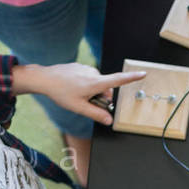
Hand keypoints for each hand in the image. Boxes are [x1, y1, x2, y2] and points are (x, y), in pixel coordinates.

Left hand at [17, 63, 145, 125]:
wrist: (45, 78)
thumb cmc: (61, 93)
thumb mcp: (79, 108)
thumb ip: (96, 114)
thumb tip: (109, 121)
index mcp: (96, 83)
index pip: (118, 80)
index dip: (132, 77)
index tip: (143, 73)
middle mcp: (93, 73)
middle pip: (106, 88)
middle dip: (101, 97)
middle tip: (87, 102)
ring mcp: (86, 69)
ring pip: (97, 83)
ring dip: (92, 91)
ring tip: (76, 94)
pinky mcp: (80, 66)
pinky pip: (88, 78)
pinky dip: (85, 84)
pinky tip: (72, 87)